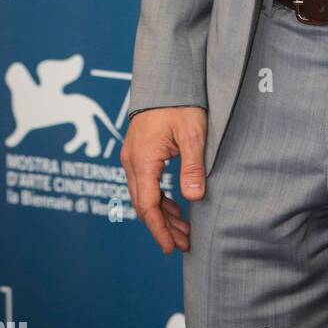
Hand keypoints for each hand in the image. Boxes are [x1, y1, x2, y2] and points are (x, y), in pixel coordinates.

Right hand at [121, 106, 207, 254]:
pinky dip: (160, 199)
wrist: (166, 80)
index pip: (147, 206)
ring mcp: (133, 157)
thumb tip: (194, 198)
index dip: (159, 229)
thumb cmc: (180, 103)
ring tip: (184, 231)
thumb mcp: (192, 134)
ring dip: (163, 214)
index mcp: (142, 160)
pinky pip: (146, 184)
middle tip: (185, 243)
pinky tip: (175, 207)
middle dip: (164, 227)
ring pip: (145, 195)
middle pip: (144, 205)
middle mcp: (132, 162)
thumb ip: (192, 167)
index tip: (172, 247)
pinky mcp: (139, 153)